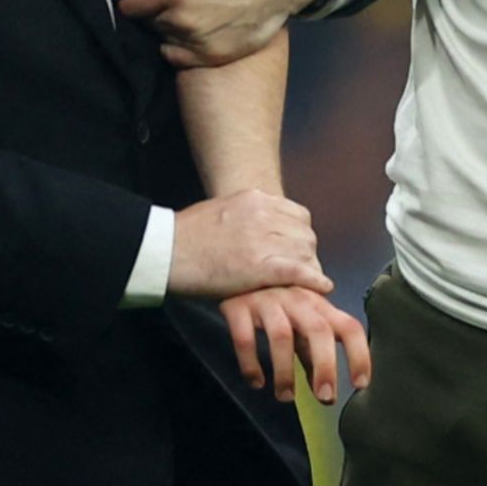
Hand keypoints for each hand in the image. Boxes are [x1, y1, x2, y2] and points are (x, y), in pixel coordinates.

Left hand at [112, 0, 317, 67]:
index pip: (127, 6)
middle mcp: (181, 18)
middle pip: (144, 23)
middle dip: (153, 10)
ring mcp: (197, 41)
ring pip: (161, 38)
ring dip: (168, 26)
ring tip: (193, 9)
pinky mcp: (211, 57)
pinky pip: (175, 55)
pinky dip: (179, 44)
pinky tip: (199, 27)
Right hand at [166, 190, 327, 301]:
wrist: (164, 249)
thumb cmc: (185, 234)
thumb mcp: (222, 209)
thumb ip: (246, 216)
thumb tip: (261, 228)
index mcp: (255, 198)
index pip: (297, 216)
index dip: (300, 236)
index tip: (297, 249)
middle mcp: (263, 214)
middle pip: (304, 234)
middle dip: (306, 253)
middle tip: (301, 269)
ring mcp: (262, 239)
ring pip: (304, 252)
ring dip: (307, 267)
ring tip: (305, 281)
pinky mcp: (259, 265)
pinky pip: (298, 271)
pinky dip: (313, 280)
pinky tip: (322, 287)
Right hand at [221, 285, 372, 404]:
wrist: (236, 272)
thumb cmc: (277, 306)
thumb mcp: (299, 327)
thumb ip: (312, 357)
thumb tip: (326, 395)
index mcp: (319, 306)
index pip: (348, 327)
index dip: (359, 354)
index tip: (360, 384)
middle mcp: (297, 300)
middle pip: (318, 330)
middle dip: (325, 366)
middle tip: (325, 397)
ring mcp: (267, 301)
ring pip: (281, 336)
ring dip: (285, 371)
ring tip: (285, 397)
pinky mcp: (238, 307)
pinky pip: (245, 338)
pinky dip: (250, 363)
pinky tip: (256, 382)